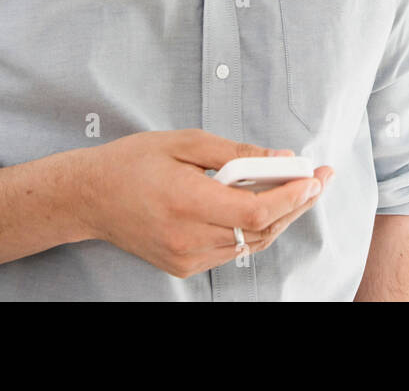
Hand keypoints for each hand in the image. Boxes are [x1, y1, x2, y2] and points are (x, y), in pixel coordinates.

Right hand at [75, 129, 331, 277]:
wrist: (89, 197)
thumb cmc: (134, 162)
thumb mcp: (185, 142)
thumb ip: (236, 153)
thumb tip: (281, 158)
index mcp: (187, 202)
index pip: (255, 211)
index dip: (292, 196)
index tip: (315, 176)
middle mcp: (188, 238)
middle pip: (260, 230)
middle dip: (297, 204)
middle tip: (319, 179)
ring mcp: (186, 257)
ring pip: (251, 243)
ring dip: (280, 217)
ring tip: (300, 189)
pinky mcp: (183, 266)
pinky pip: (232, 250)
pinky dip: (254, 229)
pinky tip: (265, 206)